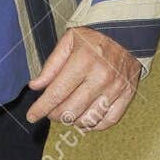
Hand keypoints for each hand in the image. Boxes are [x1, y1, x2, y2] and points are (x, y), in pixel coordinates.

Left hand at [25, 26, 140, 130]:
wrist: (128, 34)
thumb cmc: (94, 38)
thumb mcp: (68, 41)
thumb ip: (51, 65)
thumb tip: (35, 86)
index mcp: (84, 61)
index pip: (57, 93)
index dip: (41, 108)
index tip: (32, 116)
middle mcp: (101, 77)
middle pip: (71, 110)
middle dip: (54, 115)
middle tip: (49, 111)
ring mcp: (116, 88)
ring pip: (88, 119)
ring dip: (72, 121)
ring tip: (66, 113)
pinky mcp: (127, 95)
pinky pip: (108, 120)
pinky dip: (93, 125)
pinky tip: (84, 119)